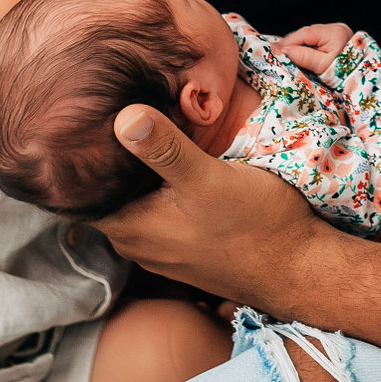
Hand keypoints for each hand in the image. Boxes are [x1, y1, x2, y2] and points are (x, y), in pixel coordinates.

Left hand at [97, 106, 329, 310]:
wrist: (298, 269)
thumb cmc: (255, 225)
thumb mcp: (207, 179)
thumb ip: (164, 149)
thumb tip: (122, 116)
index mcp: (130, 227)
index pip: (82, 189)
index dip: (82, 154)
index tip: (88, 119)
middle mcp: (136, 244)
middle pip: (109, 194)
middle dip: (111, 160)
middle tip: (115, 112)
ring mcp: (160, 250)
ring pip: (135, 202)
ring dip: (139, 175)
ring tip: (148, 131)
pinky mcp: (185, 250)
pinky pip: (158, 213)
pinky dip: (160, 189)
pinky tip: (177, 165)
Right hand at [273, 22, 350, 75]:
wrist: (361, 78)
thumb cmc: (344, 74)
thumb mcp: (322, 67)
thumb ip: (303, 56)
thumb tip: (284, 50)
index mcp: (333, 33)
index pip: (304, 34)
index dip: (287, 42)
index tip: (273, 51)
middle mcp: (334, 28)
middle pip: (305, 34)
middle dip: (290, 43)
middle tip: (275, 54)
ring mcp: (335, 31)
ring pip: (308, 36)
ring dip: (296, 45)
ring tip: (283, 55)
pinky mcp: (334, 37)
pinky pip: (314, 39)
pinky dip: (304, 46)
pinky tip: (296, 53)